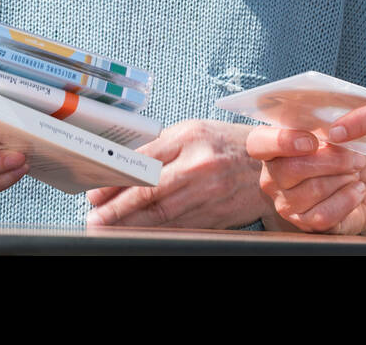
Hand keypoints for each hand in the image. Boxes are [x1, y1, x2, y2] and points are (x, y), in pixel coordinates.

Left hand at [85, 119, 269, 228]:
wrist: (271, 165)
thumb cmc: (227, 144)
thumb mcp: (194, 132)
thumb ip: (160, 147)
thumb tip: (122, 167)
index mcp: (190, 137)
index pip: (143, 161)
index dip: (115, 180)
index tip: (95, 193)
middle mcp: (200, 165)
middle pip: (149, 192)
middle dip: (116, 209)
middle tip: (95, 219)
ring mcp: (210, 193)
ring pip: (162, 215)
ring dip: (130, 225)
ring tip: (108, 229)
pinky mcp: (216, 216)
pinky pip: (179, 227)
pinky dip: (155, 233)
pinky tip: (138, 234)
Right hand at [246, 127, 365, 233]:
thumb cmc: (347, 155)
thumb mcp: (338, 135)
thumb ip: (327, 129)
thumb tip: (332, 130)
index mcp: (272, 148)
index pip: (258, 143)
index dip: (282, 141)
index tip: (312, 142)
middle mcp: (272, 177)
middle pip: (292, 167)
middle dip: (332, 160)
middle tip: (355, 157)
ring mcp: (285, 203)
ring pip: (313, 189)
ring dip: (344, 178)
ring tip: (356, 173)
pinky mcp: (303, 224)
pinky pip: (325, 214)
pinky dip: (347, 199)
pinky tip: (357, 190)